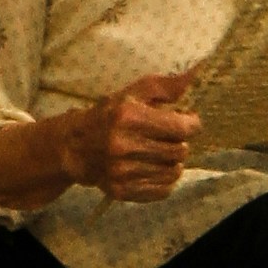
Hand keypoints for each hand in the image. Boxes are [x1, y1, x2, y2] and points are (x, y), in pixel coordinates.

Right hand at [58, 70, 200, 203]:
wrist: (74, 146)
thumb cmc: (108, 115)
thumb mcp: (132, 93)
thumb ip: (164, 86)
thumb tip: (193, 77)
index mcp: (127, 117)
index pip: (180, 128)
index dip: (192, 124)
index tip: (189, 121)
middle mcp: (124, 145)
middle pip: (179, 151)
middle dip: (180, 142)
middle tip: (170, 137)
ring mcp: (122, 171)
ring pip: (173, 172)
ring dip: (173, 162)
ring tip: (162, 153)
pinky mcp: (122, 190)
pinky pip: (163, 190)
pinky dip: (165, 180)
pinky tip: (155, 168)